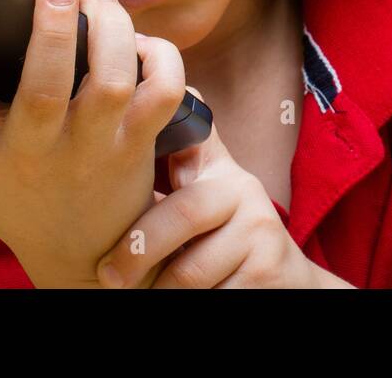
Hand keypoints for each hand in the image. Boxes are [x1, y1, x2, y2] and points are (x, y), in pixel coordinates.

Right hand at [0, 0, 187, 287]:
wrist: (81, 255)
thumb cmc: (9, 197)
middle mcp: (35, 152)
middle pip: (44, 89)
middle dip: (50, 30)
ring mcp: (91, 150)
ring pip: (111, 84)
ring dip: (110, 31)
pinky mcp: (136, 145)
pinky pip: (162, 96)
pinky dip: (160, 60)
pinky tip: (139, 41)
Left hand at [93, 84, 349, 287]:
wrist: (285, 282)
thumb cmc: (228, 237)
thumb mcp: (208, 192)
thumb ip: (183, 154)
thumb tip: (138, 85)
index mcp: (221, 171)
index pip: (180, 156)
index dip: (145, 168)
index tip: (109, 206)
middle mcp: (246, 194)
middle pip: (182, 214)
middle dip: (137, 250)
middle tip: (106, 276)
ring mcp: (261, 237)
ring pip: (190, 270)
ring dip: (160, 289)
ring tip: (146, 293)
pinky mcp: (267, 276)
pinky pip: (212, 295)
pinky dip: (184, 305)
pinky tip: (178, 301)